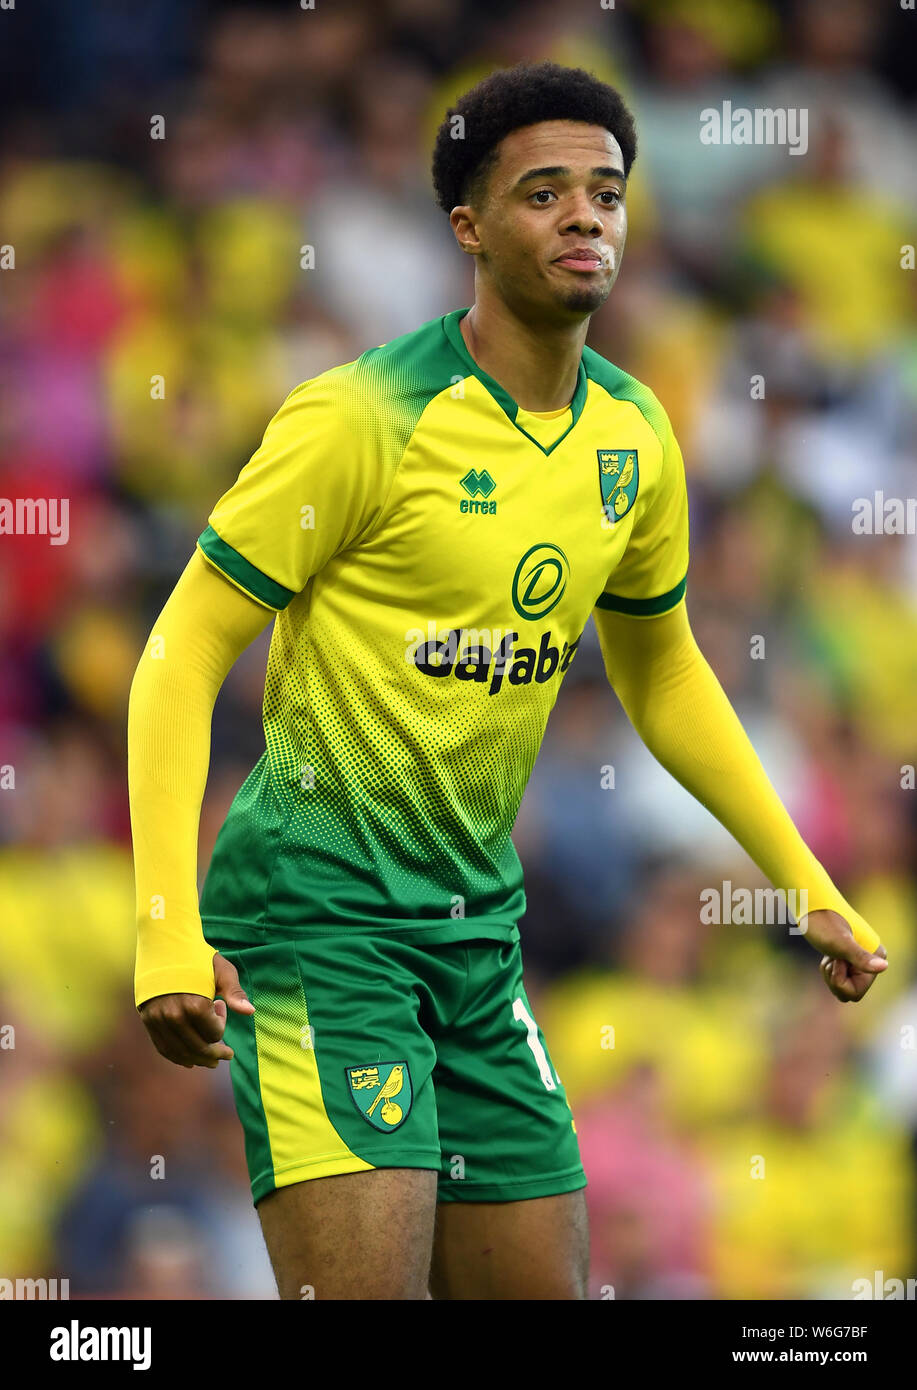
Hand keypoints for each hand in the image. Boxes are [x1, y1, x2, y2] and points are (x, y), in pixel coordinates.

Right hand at [139, 953, 254, 1067]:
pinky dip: (176, 1056)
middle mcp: (174, 1015)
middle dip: (215, 1053)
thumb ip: (235, 994)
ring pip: (180, 1051)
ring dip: (197, 1060)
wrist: (164, 943)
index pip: (213, 1033)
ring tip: (211, 1062)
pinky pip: (162, 1046)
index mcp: (194, 1004)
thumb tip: (250, 1012)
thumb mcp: (222, 970)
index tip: (220, 1005)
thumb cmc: (198, 956)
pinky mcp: (148, 1019)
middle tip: (227, 1055)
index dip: (222, 1024)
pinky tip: (188, 1061)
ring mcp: (158, 1019)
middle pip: (197, 1047)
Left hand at [798, 909, 887, 1001]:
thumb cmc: (823, 923)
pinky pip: (838, 978)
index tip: (836, 960)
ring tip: (829, 955)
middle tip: (831, 958)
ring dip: (831, 974)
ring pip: (842, 987)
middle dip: (835, 979)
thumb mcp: (840, 943)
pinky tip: (828, 955)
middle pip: (849, 993)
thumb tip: (884, 966)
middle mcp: (872, 959)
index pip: (856, 993)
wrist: (811, 906)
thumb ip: (860, 957)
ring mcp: (860, 959)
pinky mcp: (848, 957)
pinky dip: (829, 970)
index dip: (840, 981)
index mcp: (876, 956)